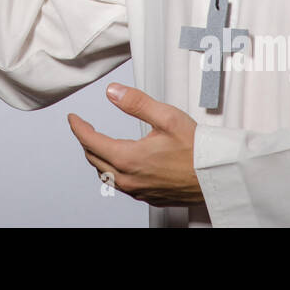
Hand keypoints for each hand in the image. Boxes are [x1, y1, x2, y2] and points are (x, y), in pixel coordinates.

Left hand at [67, 83, 203, 205]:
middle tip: (83, 127)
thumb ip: (136, 103)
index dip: (78, 127)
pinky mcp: (148, 197)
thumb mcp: (166, 117)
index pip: (90, 141)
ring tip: (98, 143)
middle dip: (85, 141)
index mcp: (129, 158)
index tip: (73, 118)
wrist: (216, 176)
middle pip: (94, 159)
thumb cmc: (197, 149)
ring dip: (97, 157)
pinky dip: (113, 170)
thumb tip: (113, 92)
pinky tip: (120, 162)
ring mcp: (138, 191)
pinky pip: (120, 184)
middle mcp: (129, 179)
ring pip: (105, 174)